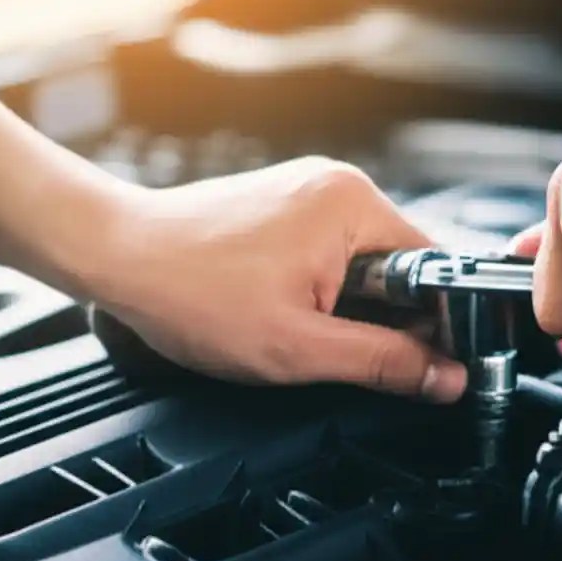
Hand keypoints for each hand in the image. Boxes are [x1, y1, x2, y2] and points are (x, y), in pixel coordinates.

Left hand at [86, 156, 466, 401]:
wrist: (117, 256)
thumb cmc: (190, 291)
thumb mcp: (299, 348)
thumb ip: (383, 362)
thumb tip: (445, 376)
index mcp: (352, 204)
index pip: (435, 268)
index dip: (436, 324)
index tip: (423, 362)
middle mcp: (336, 183)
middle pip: (401, 265)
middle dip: (381, 315)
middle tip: (335, 347)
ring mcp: (307, 189)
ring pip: (364, 262)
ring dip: (347, 303)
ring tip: (296, 323)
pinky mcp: (284, 203)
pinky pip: (331, 250)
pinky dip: (320, 286)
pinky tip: (282, 305)